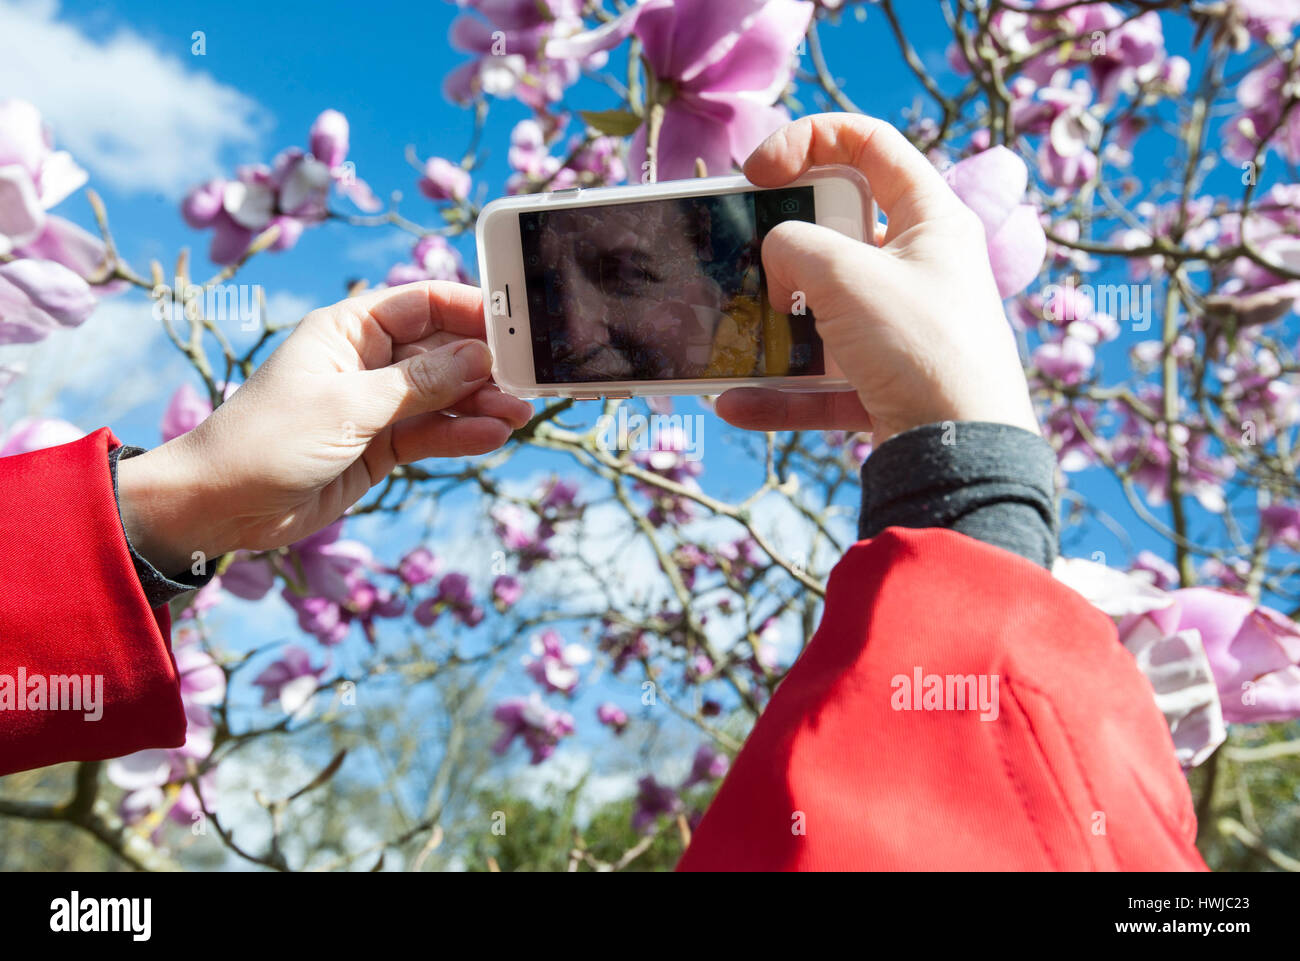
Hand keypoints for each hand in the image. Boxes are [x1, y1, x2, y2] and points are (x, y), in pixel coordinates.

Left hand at [117, 281, 532, 574]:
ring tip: (520, 414)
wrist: (219, 506)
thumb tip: (479, 355)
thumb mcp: (348, 407)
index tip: (517, 325)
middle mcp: (367, 360)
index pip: (424, 303)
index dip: (471, 309)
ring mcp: (377, 405)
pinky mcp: (381, 446)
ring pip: (444, 395)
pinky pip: (432, 432)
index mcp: (350, 328)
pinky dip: (461, 434)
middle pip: (442, 350)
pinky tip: (492, 436)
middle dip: (486, 362)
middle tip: (531, 378)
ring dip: (481, 402)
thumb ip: (419, 384)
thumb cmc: (268, 441)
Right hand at [715, 113, 1039, 447]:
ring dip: (775, 323)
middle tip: (747, 255)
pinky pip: (822, 380)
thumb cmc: (920, 345)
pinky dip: (779, 391)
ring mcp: (902, 329)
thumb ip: (795, 244)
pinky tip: (733, 402)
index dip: (808, 139)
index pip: (870, 143)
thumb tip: (776, 253)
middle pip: (839, 231)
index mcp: (929, 218)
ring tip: (734, 331)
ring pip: (824, 310)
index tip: (758, 172)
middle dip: (784, 242)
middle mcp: (920, 268)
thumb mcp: (845, 275)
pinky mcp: (886, 384)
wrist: (959, 451)